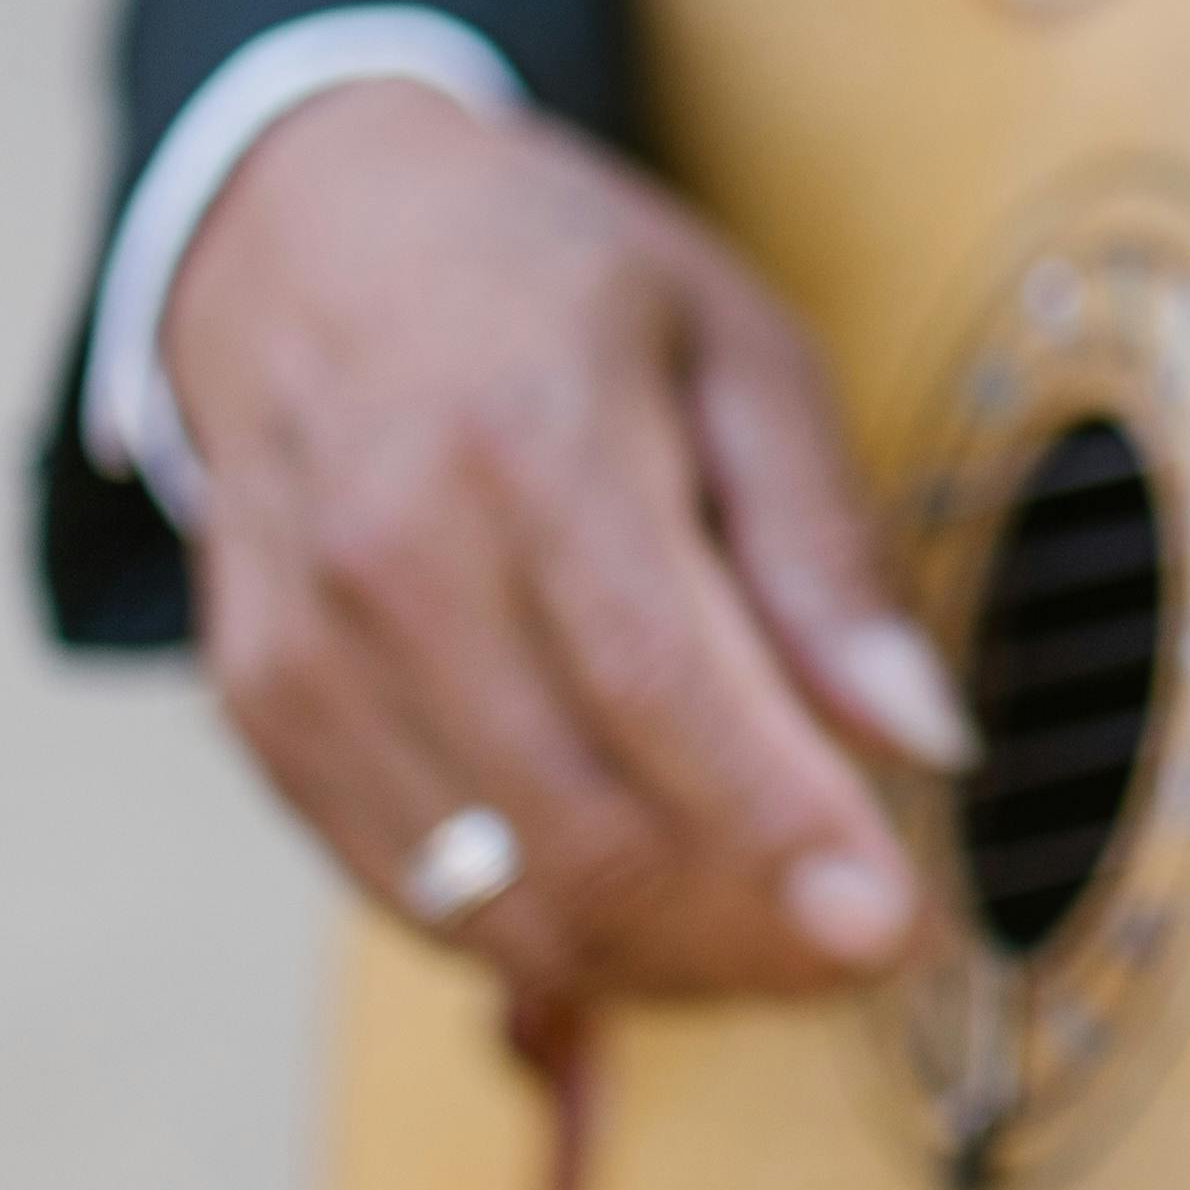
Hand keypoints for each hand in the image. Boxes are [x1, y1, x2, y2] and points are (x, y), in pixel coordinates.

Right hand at [161, 81, 969, 1005]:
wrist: (309, 227)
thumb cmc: (551, 282)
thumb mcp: (737, 348)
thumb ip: (823, 550)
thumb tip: (922, 738)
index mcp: (531, 440)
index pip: (661, 689)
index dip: (783, 833)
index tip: (892, 926)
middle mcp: (395, 556)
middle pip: (580, 826)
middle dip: (744, 932)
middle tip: (860, 946)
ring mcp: (309, 646)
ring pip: (493, 895)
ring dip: (654, 962)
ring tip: (771, 941)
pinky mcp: (267, 710)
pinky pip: (408, 890)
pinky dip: (538, 940)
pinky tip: (644, 922)